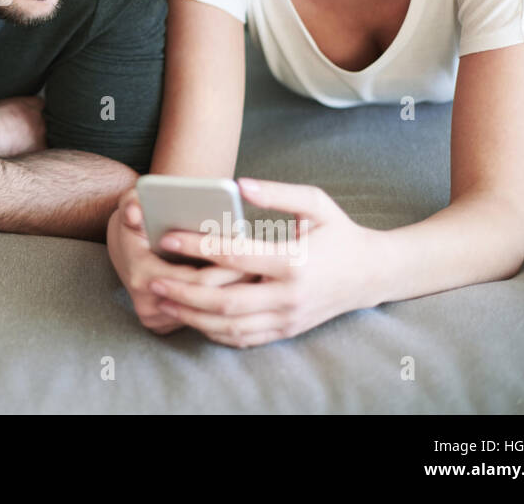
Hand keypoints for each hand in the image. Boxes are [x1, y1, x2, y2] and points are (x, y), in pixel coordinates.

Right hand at [107, 187, 252, 334]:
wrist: (126, 249)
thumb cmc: (136, 224)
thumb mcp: (133, 205)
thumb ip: (132, 203)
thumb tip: (135, 212)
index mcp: (143, 275)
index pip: (197, 279)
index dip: (227, 267)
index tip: (254, 255)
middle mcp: (148, 303)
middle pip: (209, 299)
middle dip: (237, 283)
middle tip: (267, 269)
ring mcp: (156, 318)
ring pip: (208, 314)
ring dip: (235, 296)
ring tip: (262, 278)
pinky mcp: (164, 325)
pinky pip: (201, 320)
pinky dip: (222, 308)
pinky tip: (243, 291)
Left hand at [149, 178, 379, 347]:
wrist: (371, 273)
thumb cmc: (339, 232)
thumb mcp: (317, 203)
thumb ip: (278, 193)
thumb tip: (239, 185)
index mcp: (294, 261)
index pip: (235, 255)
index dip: (196, 247)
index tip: (165, 237)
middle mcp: (290, 295)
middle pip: (225, 301)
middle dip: (183, 291)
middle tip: (151, 278)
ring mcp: (288, 318)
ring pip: (230, 327)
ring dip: (192, 316)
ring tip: (163, 300)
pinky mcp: (286, 331)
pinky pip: (244, 338)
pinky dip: (213, 331)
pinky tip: (191, 317)